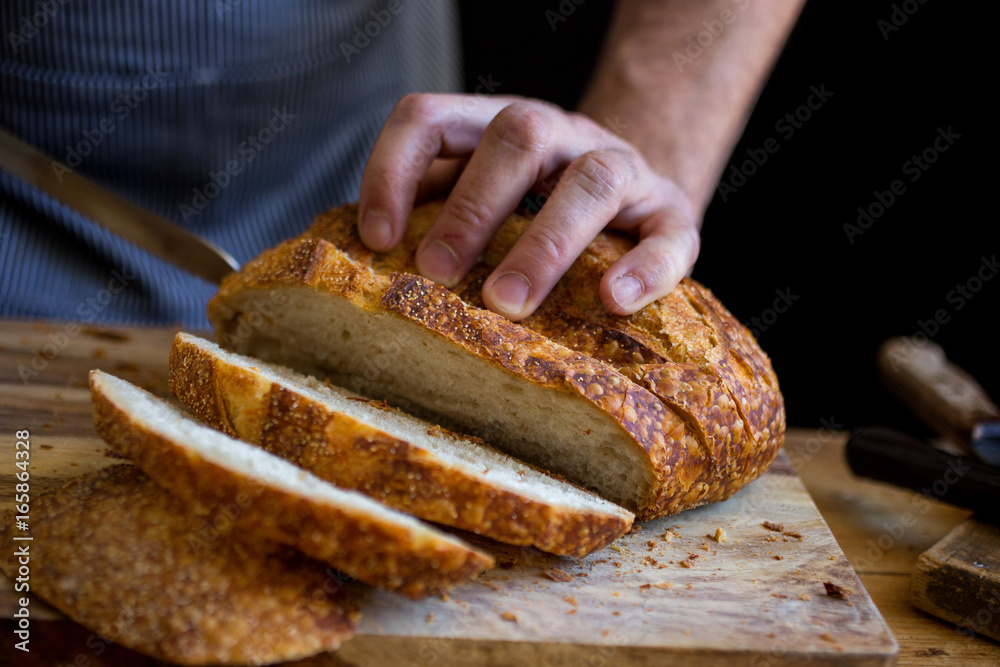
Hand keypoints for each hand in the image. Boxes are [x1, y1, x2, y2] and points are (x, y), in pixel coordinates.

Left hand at [357, 94, 699, 320]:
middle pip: (516, 137)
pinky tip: (615, 301)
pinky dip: (647, 267)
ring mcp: (621, 168)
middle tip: (436, 273)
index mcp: (497, 126)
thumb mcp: (483, 197)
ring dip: (545, 243)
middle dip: (471, 207)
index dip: (395, 169)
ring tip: (509, 302)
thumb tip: (362, 263)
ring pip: (593, 179)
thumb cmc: (541, 212)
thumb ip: (435, 212)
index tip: (377, 239)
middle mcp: (560, 134)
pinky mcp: (670, 213)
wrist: (637, 197)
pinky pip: (669, 233)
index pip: (432, 117)